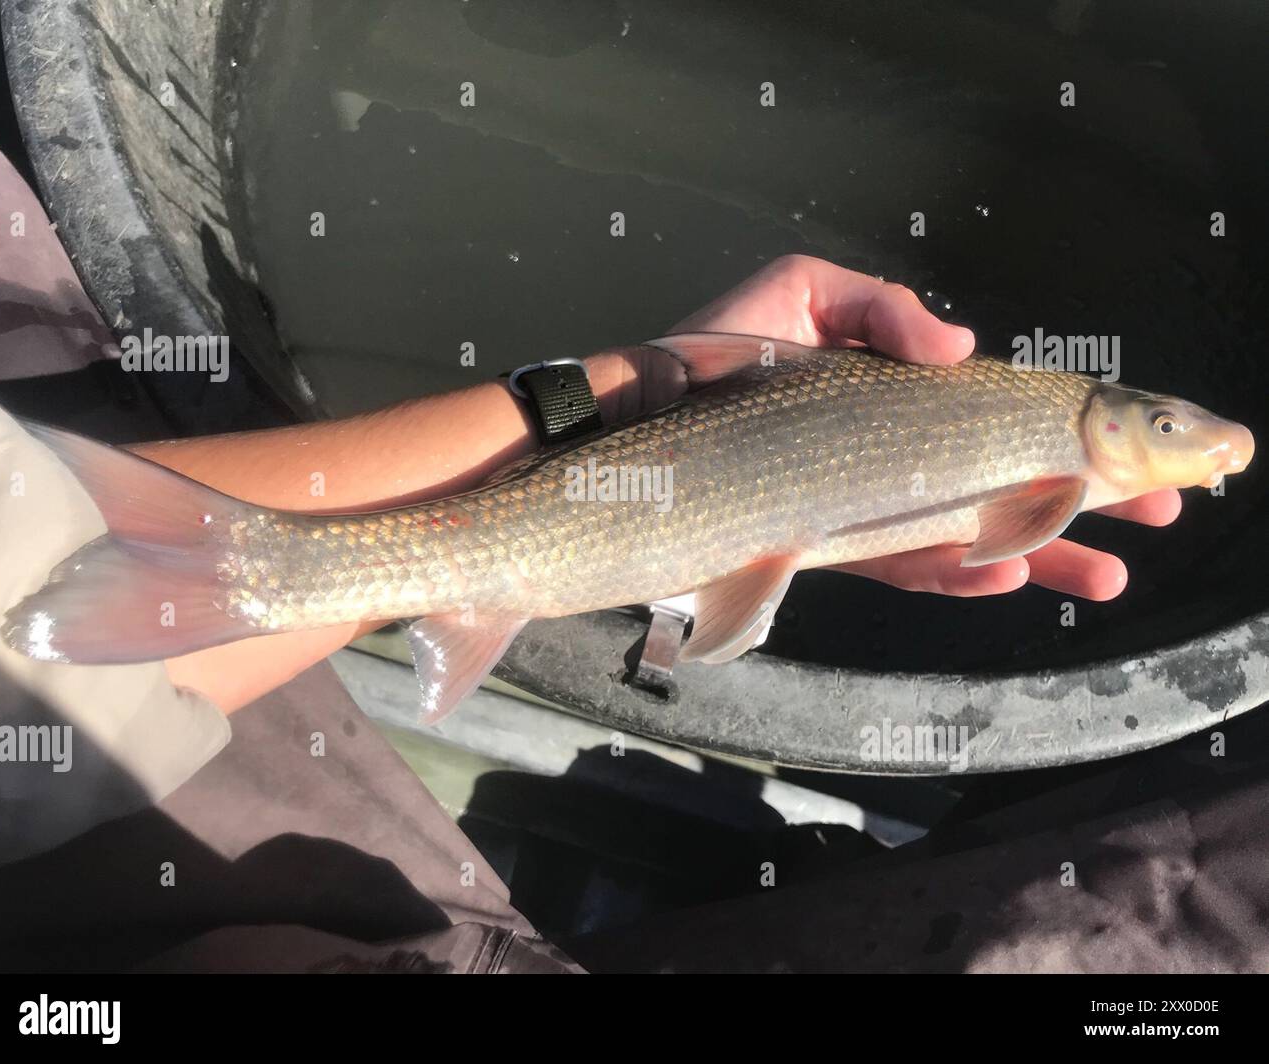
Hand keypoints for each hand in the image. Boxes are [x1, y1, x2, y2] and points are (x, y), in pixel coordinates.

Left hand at [664, 254, 1180, 600]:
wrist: (631, 418)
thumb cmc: (714, 350)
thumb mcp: (803, 293)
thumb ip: (883, 308)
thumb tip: (964, 349)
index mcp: (896, 397)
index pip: (998, 420)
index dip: (1066, 435)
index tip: (1133, 450)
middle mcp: (888, 457)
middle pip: (1002, 486)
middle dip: (1083, 506)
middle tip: (1159, 519)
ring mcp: (862, 508)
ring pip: (968, 538)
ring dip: (1040, 554)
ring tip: (1108, 576)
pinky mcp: (822, 547)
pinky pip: (901, 566)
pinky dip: (956, 573)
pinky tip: (1007, 573)